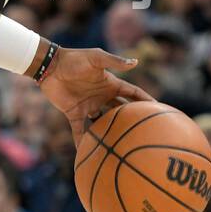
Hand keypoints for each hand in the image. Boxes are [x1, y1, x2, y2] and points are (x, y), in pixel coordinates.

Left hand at [39, 47, 154, 145]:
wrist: (50, 66)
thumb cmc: (74, 59)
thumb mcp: (96, 58)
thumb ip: (114, 62)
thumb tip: (136, 63)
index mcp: (111, 84)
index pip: (133, 94)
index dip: (146, 101)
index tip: (160, 111)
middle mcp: (102, 97)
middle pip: (121, 111)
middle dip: (131, 120)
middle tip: (145, 133)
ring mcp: (89, 106)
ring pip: (103, 123)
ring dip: (110, 133)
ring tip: (121, 147)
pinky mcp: (74, 113)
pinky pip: (80, 130)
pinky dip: (83, 141)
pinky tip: (88, 153)